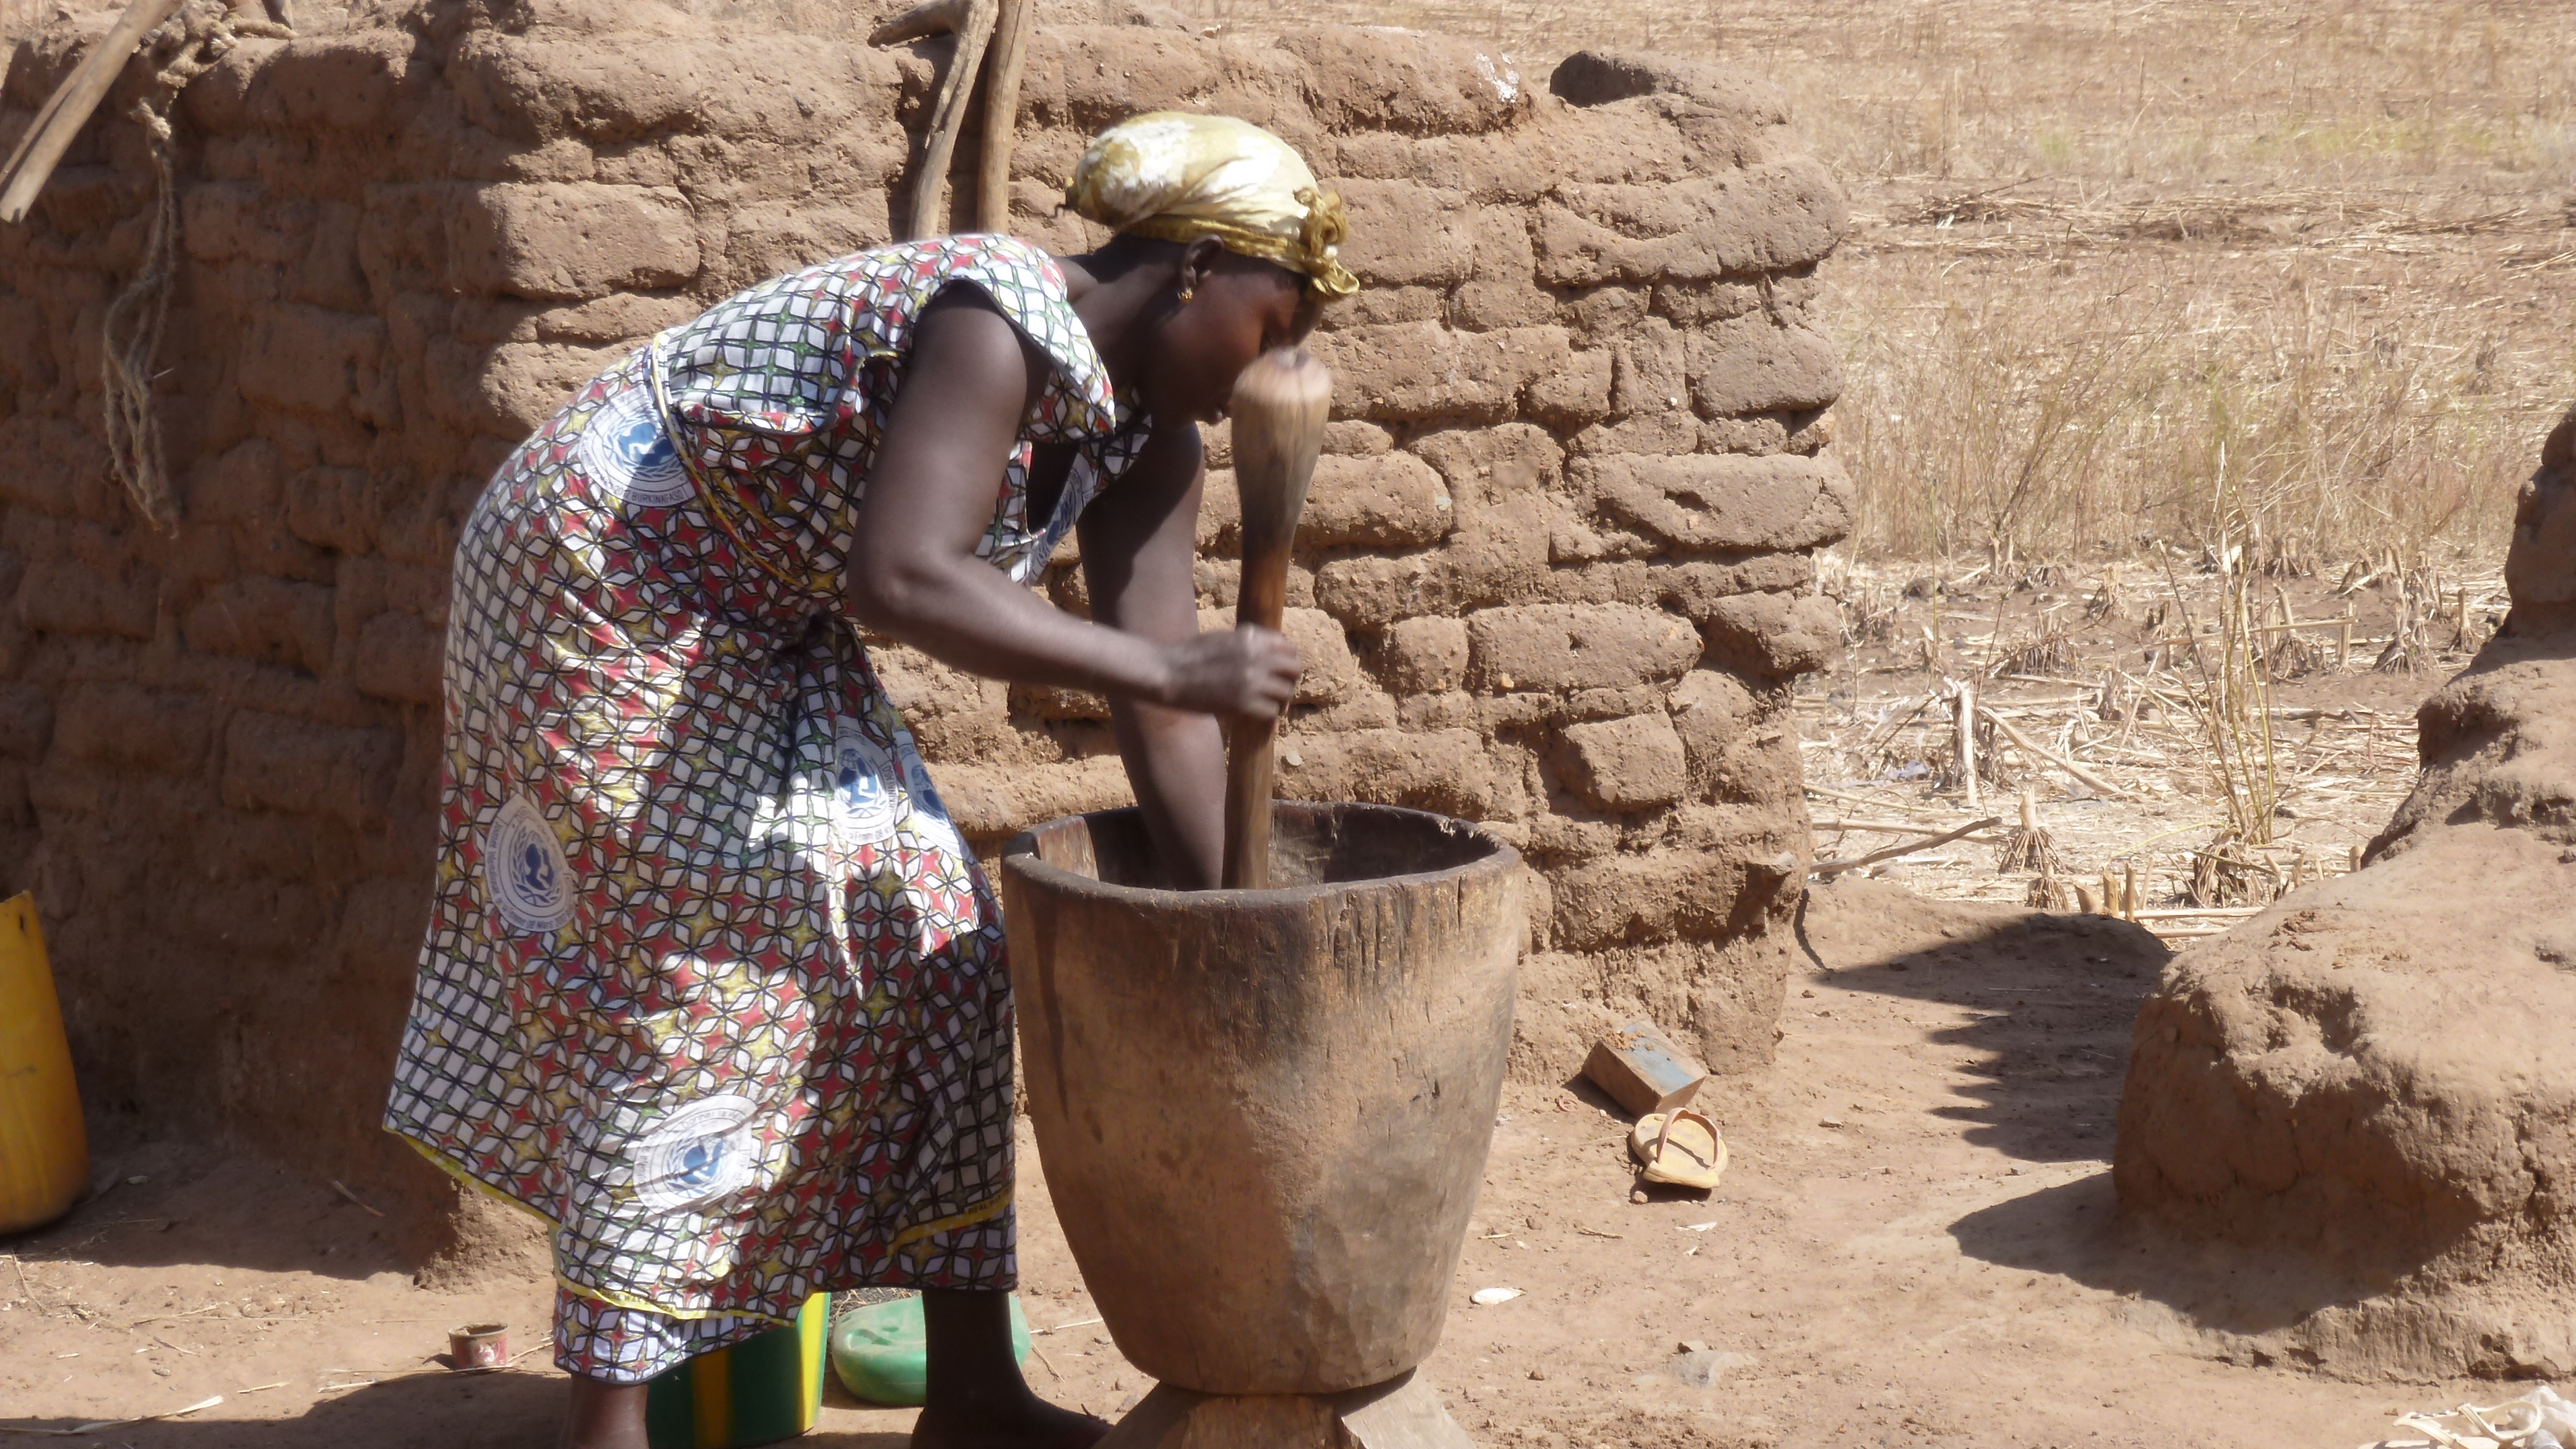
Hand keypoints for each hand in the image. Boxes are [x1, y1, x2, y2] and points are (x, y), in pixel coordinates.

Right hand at [1153, 626, 1299, 718]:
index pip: (1289, 647)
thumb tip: (1272, 652)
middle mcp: (1257, 658)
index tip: (1280, 670)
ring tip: (1269, 705)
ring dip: (1279, 701)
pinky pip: (1271, 713)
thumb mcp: (1224, 638)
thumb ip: (1249, 642)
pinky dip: (1267, 716)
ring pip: (1285, 694)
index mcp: (1252, 638)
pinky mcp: (1243, 705)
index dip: (1286, 660)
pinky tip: (1257, 716)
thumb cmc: (1191, 655)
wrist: (1168, 673)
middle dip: (1289, 680)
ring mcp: (1251, 682)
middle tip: (1279, 689)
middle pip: (1294, 670)